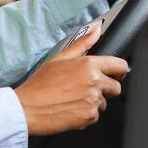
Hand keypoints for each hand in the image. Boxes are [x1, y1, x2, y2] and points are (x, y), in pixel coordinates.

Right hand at [13, 22, 128, 135]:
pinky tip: (71, 109)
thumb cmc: (40, 84)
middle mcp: (94, 82)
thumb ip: (82, 43)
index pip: (120, 66)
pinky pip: (95, 116)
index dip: (118, 70)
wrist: (27, 108)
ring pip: (104, 103)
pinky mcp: (89, 117)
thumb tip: (96, 29)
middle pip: (116, 87)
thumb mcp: (60, 58)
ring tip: (74, 99)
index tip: (114, 74)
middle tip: (86, 89)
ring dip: (94, 102)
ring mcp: (93, 101)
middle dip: (106, 88)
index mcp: (89, 65)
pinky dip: (85, 115)